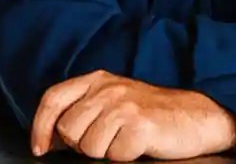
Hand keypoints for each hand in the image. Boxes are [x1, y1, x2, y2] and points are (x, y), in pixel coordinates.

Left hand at [30, 70, 235, 160]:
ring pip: (89, 147)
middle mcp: (108, 89)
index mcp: (97, 80)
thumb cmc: (151, 113)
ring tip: (124, 142)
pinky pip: (115, 156)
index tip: (41, 148)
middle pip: (69, 129)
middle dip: (83, 144)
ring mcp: (124, 106)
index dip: (40, 126)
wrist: (195, 116)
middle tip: (107, 140)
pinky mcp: (140, 126)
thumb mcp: (113, 100)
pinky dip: (126, 157)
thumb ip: (83, 109)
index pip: (53, 99)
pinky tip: (138, 146)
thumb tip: (50, 137)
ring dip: (106, 152)